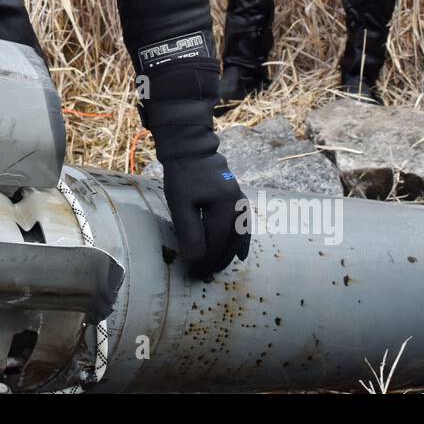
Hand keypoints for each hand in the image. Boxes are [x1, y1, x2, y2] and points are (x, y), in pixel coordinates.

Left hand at [163, 160, 251, 278]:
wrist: (190, 148)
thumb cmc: (182, 175)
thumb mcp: (180, 204)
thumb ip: (189, 231)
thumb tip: (196, 259)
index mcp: (224, 207)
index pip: (218, 243)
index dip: (207, 261)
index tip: (195, 274)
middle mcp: (237, 205)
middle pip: (231, 241)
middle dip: (218, 260)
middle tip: (204, 276)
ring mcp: (239, 200)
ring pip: (240, 234)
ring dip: (230, 253)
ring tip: (219, 268)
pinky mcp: (236, 197)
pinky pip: (243, 224)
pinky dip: (242, 240)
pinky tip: (240, 252)